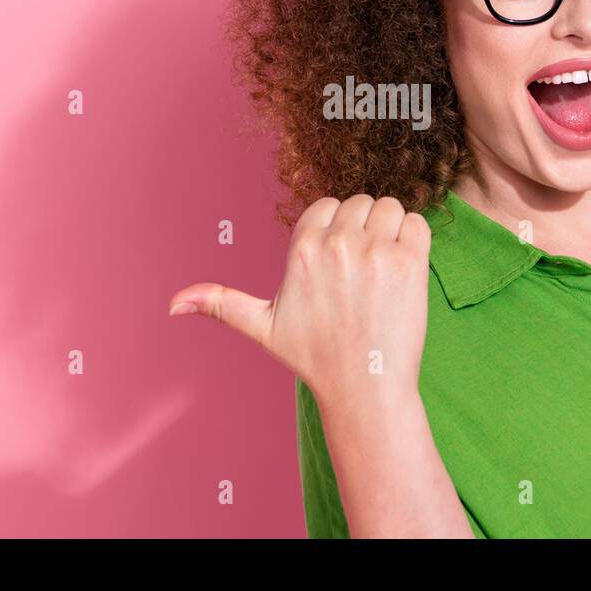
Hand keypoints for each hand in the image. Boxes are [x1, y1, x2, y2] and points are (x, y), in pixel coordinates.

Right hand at [167, 195, 432, 404]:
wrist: (364, 387)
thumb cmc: (315, 357)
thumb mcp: (262, 326)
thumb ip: (220, 303)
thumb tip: (173, 304)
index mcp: (302, 250)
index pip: (327, 205)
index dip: (335, 229)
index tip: (339, 263)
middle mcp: (337, 244)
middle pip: (361, 203)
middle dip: (364, 229)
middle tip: (364, 272)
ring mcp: (376, 252)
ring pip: (390, 207)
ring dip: (391, 230)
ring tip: (384, 269)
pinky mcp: (409, 264)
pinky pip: (418, 222)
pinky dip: (415, 238)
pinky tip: (404, 269)